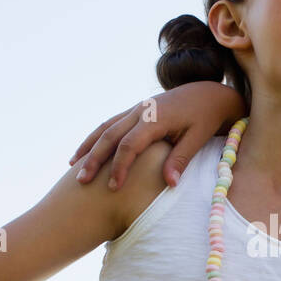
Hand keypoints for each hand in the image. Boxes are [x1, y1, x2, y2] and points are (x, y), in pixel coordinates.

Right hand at [70, 81, 245, 190]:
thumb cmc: (205, 118)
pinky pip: (111, 123)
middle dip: (94, 159)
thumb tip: (170, 185)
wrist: (207, 93)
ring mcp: (136, 109)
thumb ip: (180, 160)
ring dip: (89, 147)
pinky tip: (86, 151)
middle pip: (110, 136)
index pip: (130, 145)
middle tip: (82, 181)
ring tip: (73, 166)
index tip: (113, 187)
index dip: (120, 167)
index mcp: (155, 118)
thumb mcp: (197, 138)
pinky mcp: (135, 110)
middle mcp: (141, 111)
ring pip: (106, 127)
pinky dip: (96, 137)